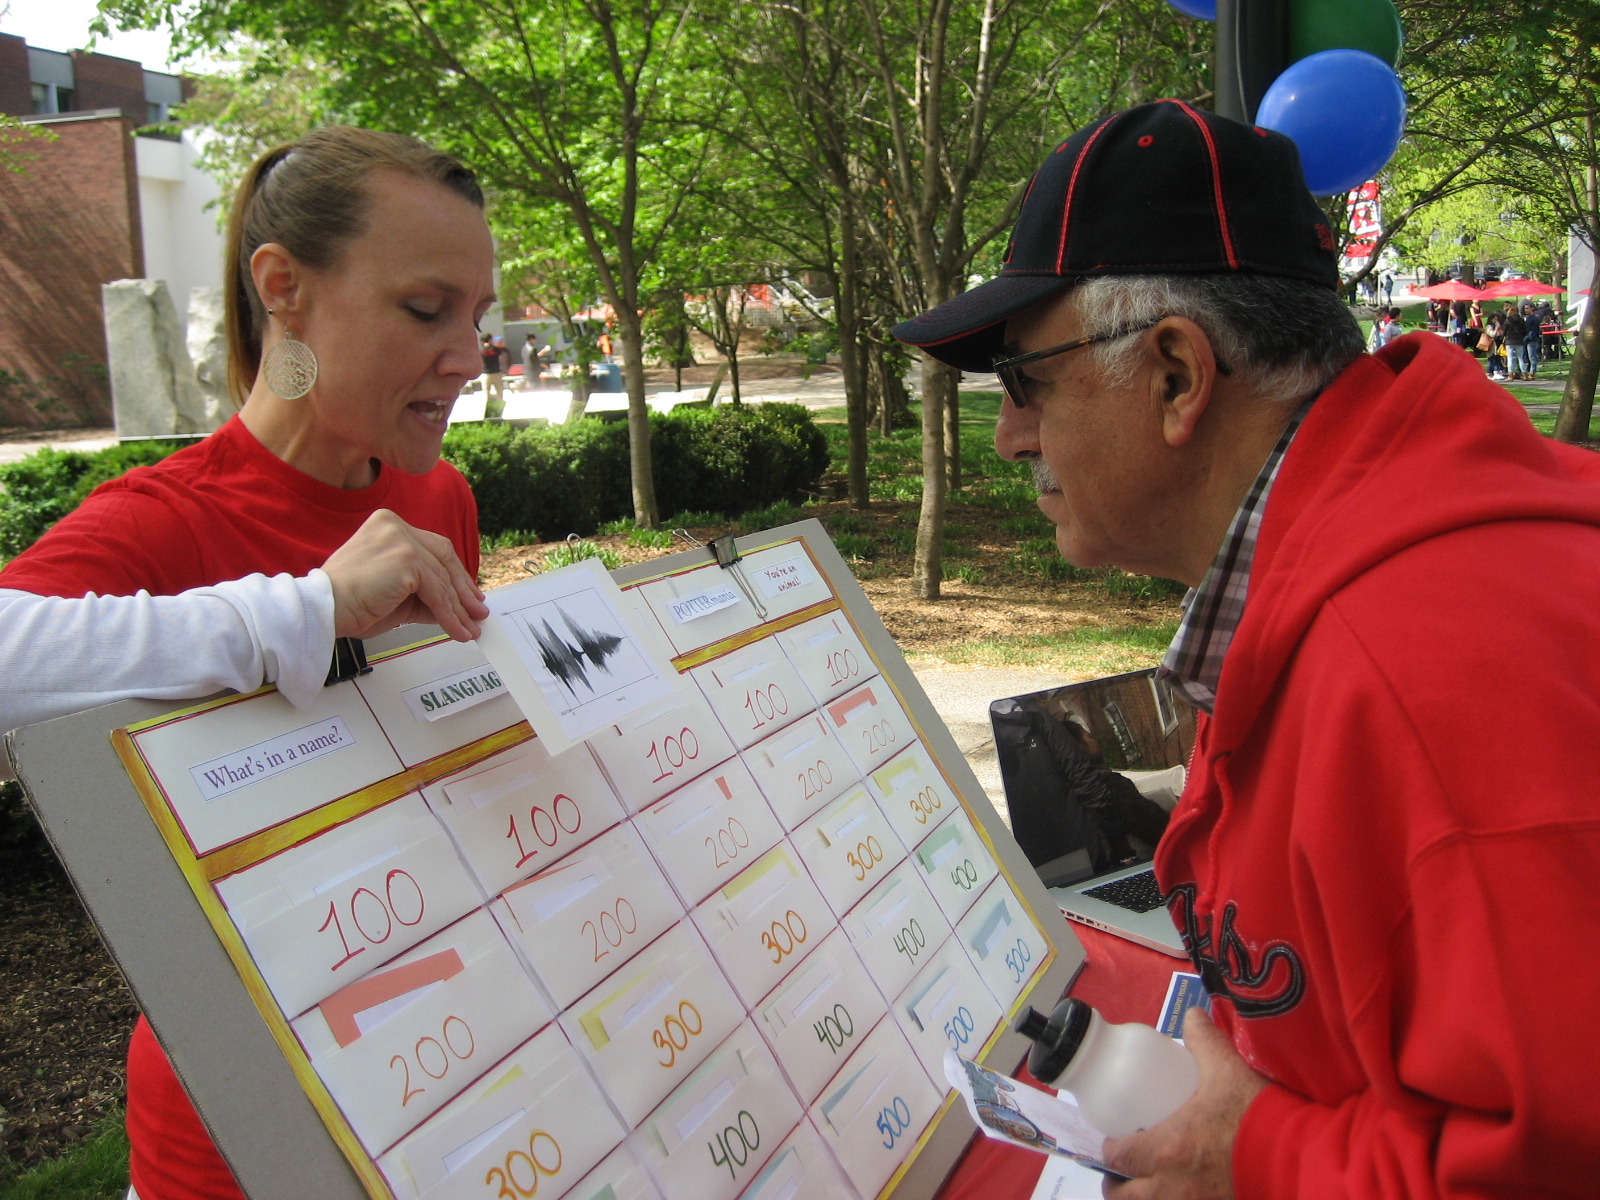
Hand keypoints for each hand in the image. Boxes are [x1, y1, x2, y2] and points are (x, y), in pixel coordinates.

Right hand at [321, 510, 488, 640]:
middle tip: (477, 612)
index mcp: (389, 524)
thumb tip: (456, 607)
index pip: (433, 548)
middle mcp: (395, 525)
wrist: (324, 610)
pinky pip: (437, 593)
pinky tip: (457, 631)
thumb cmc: (351, 603)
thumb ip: (425, 594)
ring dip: (459, 609)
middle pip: (443, 558)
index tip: (468, 594)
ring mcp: (401, 539)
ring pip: (442, 579)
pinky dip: (449, 615)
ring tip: (470, 629)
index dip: (454, 573)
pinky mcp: (406, 559)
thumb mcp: (396, 593)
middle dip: (463, 589)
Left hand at [1101, 1010, 1269, 1199]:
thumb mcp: (1228, 1069)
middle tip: (1124, 1170)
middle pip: (1127, 1197)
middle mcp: (1174, 1186)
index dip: (1111, 1150)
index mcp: (1168, 1149)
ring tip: (1150, 1185)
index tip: (1116, 1140)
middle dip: (1119, 1185)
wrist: (1303, 1156)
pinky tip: (1185, 1192)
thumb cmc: (1258, 1115)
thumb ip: (1205, 1040)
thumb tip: (1192, 1015)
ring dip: (1145, 1198)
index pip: (1120, 1157)